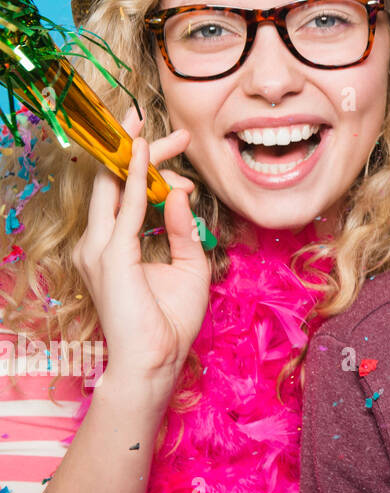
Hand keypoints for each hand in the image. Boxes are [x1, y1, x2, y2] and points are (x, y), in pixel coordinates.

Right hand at [71, 107, 210, 397]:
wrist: (155, 360)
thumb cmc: (170, 321)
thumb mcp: (188, 265)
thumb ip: (182, 229)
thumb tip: (179, 193)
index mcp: (113, 247)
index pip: (123, 194)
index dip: (146, 167)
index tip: (173, 147)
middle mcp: (98, 243)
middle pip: (115, 183)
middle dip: (141, 152)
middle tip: (174, 132)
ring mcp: (98, 249)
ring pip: (116, 187)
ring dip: (141, 158)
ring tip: (165, 135)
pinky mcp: (110, 256)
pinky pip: (126, 207)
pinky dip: (136, 178)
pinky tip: (145, 156)